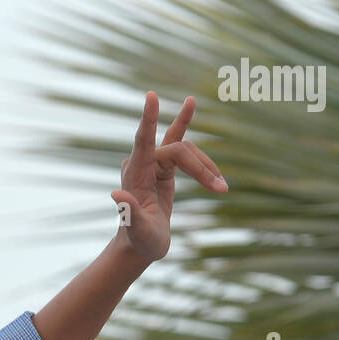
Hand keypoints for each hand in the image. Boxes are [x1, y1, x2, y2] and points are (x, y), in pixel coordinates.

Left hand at [111, 91, 226, 263]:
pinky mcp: (164, 166)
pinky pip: (180, 144)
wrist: (141, 244)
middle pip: (178, 150)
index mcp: (134, 173)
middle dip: (201, 168)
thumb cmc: (140, 240)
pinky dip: (188, 129)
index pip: (142, 140)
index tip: (151, 95)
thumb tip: (116, 193)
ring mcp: (153, 162)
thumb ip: (130, 213)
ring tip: (222, 188)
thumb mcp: (138, 230)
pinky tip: (191, 105)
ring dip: (206, 168)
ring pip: (187, 151)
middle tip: (221, 189)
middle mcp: (142, 163)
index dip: (148, 118)